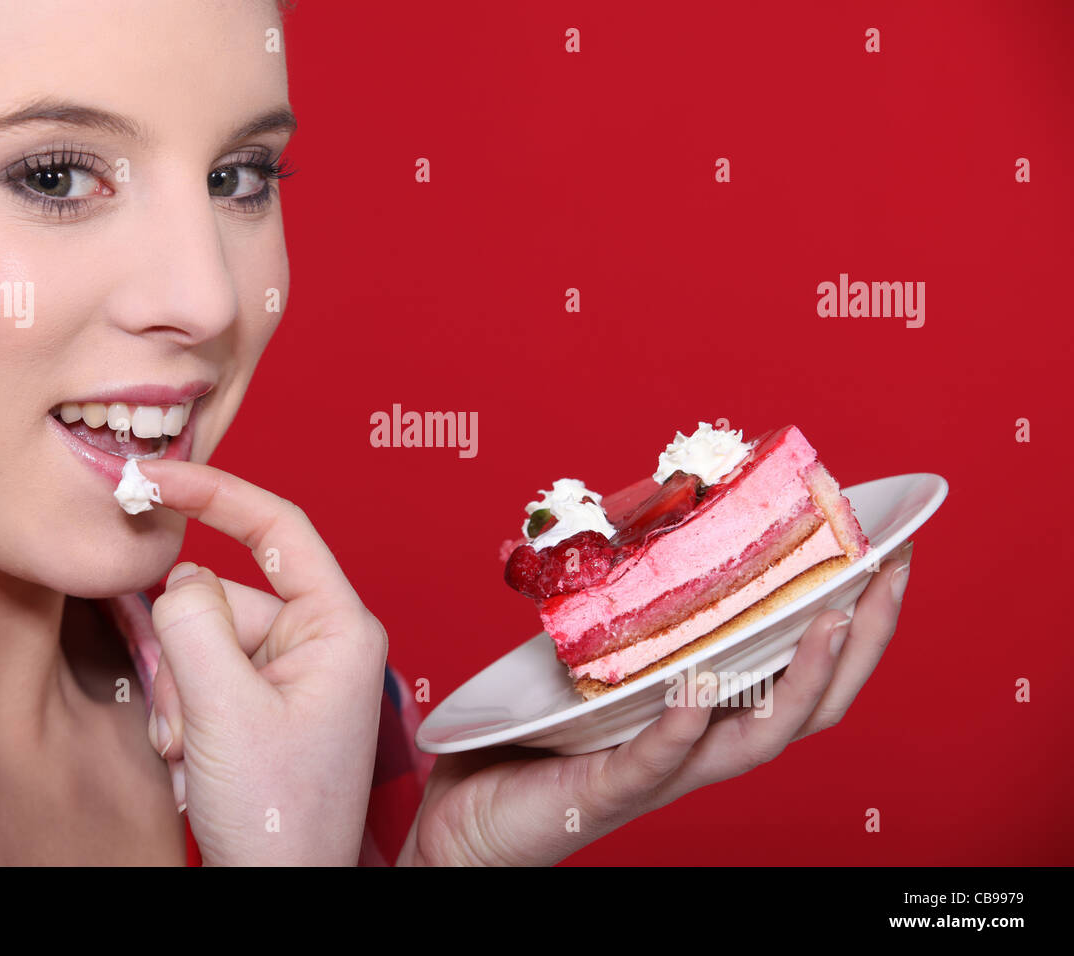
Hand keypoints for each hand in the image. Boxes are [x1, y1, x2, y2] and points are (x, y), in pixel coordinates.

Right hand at [139, 459, 387, 865]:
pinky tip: (195, 764)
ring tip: (194, 753)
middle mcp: (320, 641)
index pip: (277, 526)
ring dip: (179, 696)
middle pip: (222, 596)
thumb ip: (192, 624)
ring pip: (201, 641)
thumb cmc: (278, 818)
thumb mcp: (224, 710)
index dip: (214, 491)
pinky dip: (183, 715)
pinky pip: (201, 678)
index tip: (153, 473)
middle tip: (184, 721)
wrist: (277, 897)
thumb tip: (177, 577)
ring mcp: (291, 675)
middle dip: (183, 655)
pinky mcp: (265, 704)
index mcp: (337, 626)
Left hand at [397, 540, 913, 865]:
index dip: (850, 624)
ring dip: (800, 681)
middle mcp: (697, 750)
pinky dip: (681, 727)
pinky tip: (697, 689)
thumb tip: (629, 531)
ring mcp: (659, 774)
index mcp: (700, 718)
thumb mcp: (587, 672)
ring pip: (756, 740)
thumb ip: (618, 621)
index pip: (796, 673)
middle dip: (861, 644)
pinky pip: (655, 761)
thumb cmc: (529, 748)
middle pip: (809, 708)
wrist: (468, 825)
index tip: (883, 556)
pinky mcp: (605, 791)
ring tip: (827, 622)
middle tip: (889, 576)